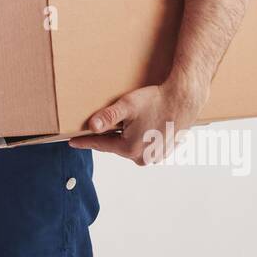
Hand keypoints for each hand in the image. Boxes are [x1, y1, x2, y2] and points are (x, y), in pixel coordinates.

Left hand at [67, 78, 208, 165]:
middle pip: (115, 146)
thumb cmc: (156, 100)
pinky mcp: (163, 152)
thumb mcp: (127, 105)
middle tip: (101, 125)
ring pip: (130, 146)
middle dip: (109, 136)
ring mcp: (154, 157)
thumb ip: (107, 116)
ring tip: (130, 122)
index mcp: (129, 148)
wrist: (184, 99)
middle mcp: (141, 157)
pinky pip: (143, 146)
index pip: (100, 144)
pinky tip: (144, 125)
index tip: (71, 142)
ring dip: (126, 136)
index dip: (84, 141)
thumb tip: (91, 126)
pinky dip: (140, 137)